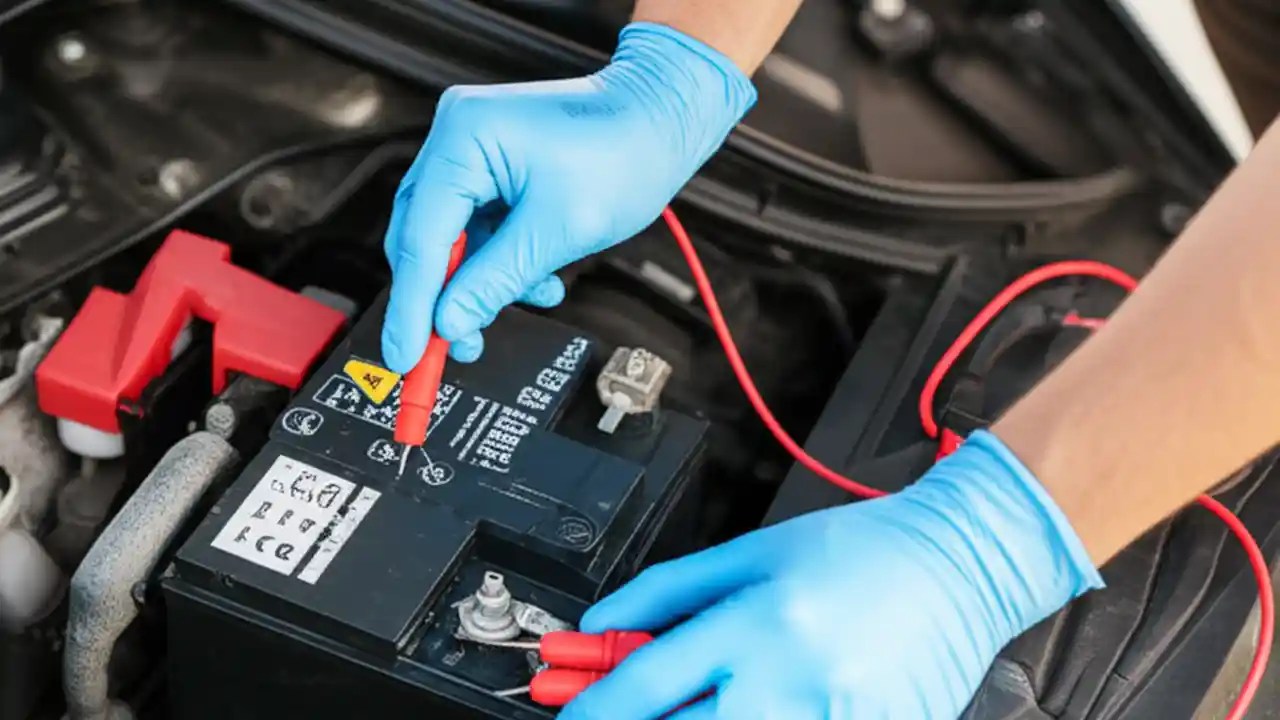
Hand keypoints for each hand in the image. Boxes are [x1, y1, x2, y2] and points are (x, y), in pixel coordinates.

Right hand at [381, 22, 755, 371]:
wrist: (663, 118)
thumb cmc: (625, 150)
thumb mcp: (558, 230)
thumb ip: (495, 280)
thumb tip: (450, 322)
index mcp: (464, 137)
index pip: (421, 237)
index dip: (412, 305)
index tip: (406, 355)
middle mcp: (458, 137)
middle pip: (423, 237)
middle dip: (443, 296)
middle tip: (454, 346)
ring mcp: (473, 151)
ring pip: (451, 239)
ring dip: (480, 282)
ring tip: (521, 301)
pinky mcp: (493, 169)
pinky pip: (479, 229)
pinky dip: (500, 262)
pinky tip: (537, 279)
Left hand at [560, 431, 1102, 718]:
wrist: (964, 563)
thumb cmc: (861, 549)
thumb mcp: (754, 552)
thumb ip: (669, 590)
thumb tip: (601, 623)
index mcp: (756, 625)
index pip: (644, 688)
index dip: (589, 709)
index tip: (567, 713)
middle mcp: (791, 684)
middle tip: (631, 709)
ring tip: (730, 687)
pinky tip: (773, 697)